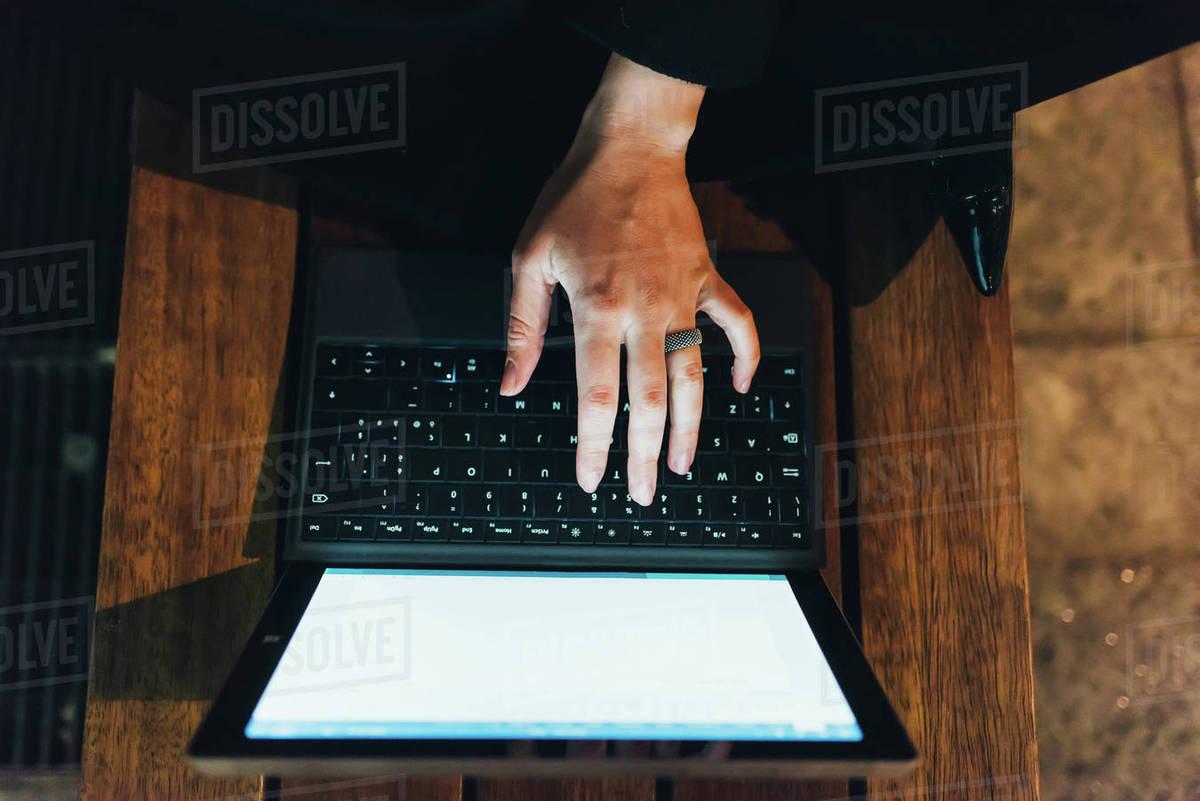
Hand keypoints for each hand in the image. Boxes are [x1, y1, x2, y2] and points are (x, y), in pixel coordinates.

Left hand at [500, 54, 759, 505]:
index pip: (598, 397)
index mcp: (597, 308)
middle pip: (650, 400)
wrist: (630, 148)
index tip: (592, 481)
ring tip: (681, 466)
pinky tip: (738, 389)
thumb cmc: (574, 198)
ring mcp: (683, 296)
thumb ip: (521, 326)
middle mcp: (645, 310)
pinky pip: (736, 324)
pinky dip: (743, 357)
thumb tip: (510, 385)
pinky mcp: (708, 278)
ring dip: (690, 426)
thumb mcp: (530, 258)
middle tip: (641, 494)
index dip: (595, 446)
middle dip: (645, 455)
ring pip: (693, 375)